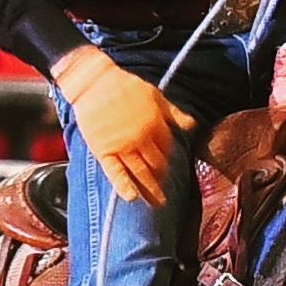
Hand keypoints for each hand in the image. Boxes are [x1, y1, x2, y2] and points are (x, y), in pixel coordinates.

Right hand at [51, 43, 195, 205]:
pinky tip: (132, 197)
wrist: (93, 82)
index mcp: (155, 124)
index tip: (166, 166)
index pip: (167, 148)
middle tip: (163, 193)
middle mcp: (141, 137)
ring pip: (139, 172)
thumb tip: (192, 126)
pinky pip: (115, 171)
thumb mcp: (155, 95)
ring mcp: (122, 145)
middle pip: (156, 164)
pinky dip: (123, 185)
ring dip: (149, 189)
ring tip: (156, 203)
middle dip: (160, 178)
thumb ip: (174, 113)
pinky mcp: (104, 150)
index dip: (167, 158)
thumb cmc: (124, 86)